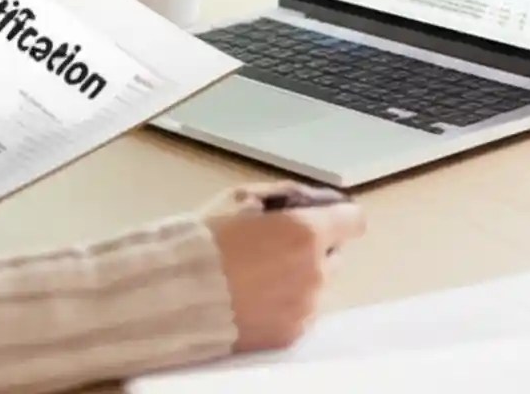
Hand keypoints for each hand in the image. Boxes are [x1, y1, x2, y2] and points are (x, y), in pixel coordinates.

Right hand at [204, 182, 365, 351]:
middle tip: (275, 249)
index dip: (339, 217)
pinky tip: (254, 299)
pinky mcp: (290, 335)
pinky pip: (300, 314)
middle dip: (314, 250)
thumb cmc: (205, 239)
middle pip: (335, 256)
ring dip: (299, 280)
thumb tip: (312, 200)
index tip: (324, 219)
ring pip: (317, 287)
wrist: (175, 294)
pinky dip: (285, 306)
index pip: (354, 221)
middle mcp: (315, 272)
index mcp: (306, 233)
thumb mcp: (240, 198)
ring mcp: (305, 308)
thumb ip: (285, 194)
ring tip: (257, 278)